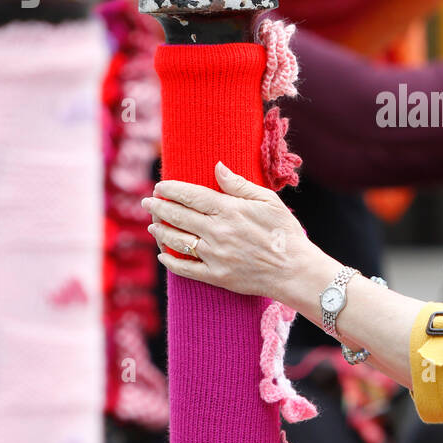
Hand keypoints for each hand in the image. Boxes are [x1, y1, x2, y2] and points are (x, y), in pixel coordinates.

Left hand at [142, 162, 312, 299]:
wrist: (294, 271)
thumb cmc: (284, 232)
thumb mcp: (268, 201)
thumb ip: (239, 185)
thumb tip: (217, 167)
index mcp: (230, 210)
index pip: (191, 196)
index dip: (172, 189)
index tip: (160, 186)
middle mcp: (218, 232)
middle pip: (179, 216)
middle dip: (159, 207)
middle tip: (147, 202)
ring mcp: (215, 256)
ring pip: (178, 241)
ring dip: (161, 231)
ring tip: (152, 224)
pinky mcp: (216, 276)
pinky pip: (185, 269)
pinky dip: (170, 262)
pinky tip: (162, 255)